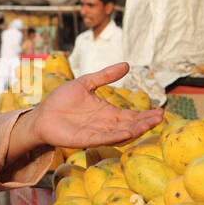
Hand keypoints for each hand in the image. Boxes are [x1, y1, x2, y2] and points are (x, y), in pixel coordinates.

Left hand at [26, 63, 162, 147]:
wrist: (42, 114)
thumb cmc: (62, 100)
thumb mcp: (86, 83)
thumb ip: (105, 76)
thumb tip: (127, 65)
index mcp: (107, 113)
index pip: (131, 115)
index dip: (145, 114)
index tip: (160, 111)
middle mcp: (105, 125)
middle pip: (130, 125)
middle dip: (145, 122)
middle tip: (160, 117)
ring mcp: (95, 133)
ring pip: (120, 133)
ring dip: (135, 130)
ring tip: (150, 124)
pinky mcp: (84, 139)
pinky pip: (102, 139)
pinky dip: (114, 136)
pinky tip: (126, 133)